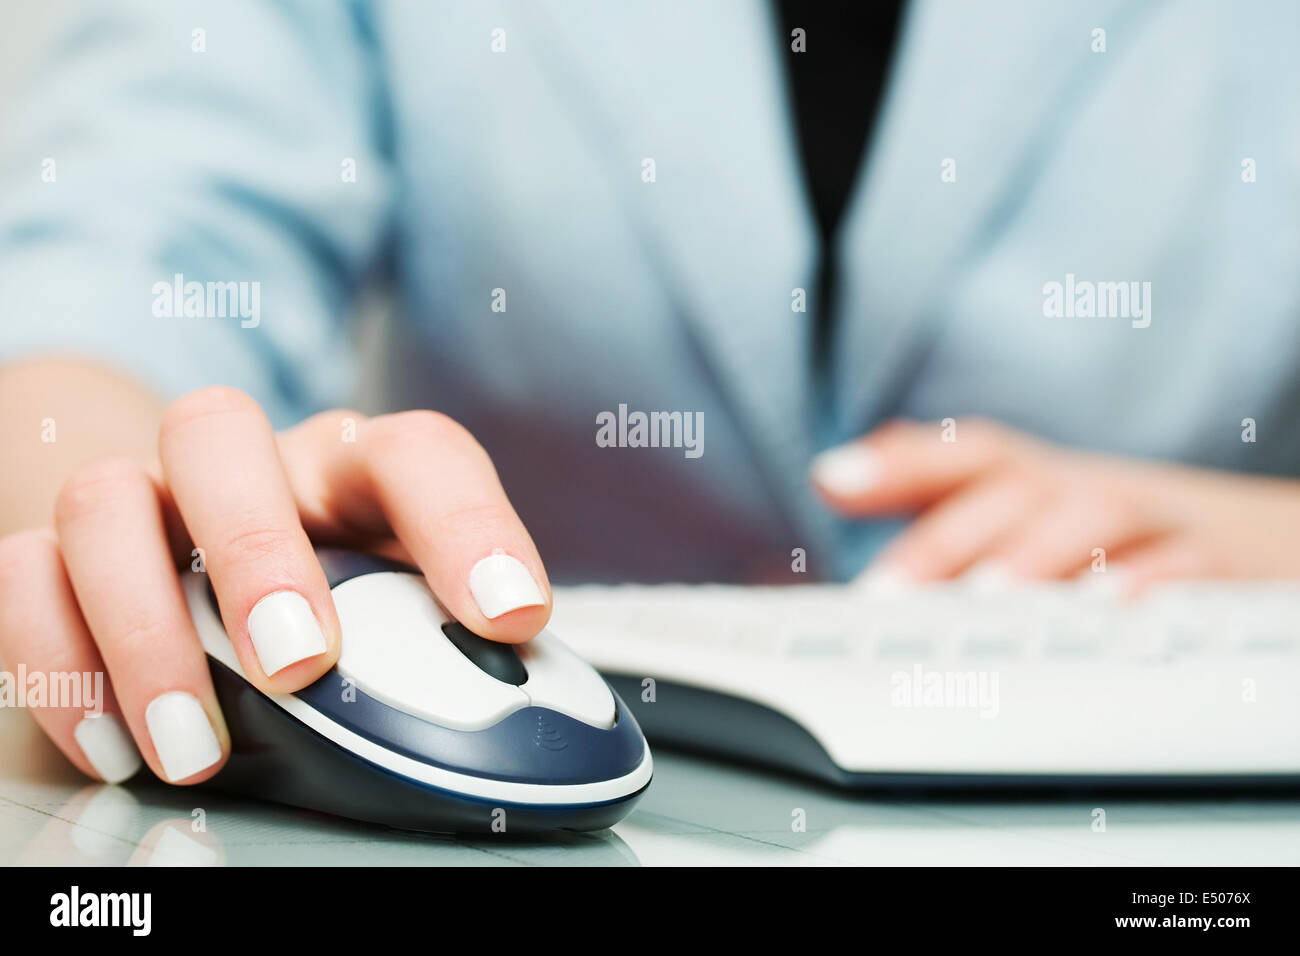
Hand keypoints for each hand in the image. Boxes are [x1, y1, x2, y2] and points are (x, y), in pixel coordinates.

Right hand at [0, 387, 549, 785]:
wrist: (210, 542)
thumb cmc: (335, 580)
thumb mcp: (403, 597)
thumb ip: (443, 636)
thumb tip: (521, 714)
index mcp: (354, 464)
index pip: (417, 453)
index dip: (470, 527)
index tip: (511, 617)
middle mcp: (246, 462)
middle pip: (224, 436)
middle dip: (259, 553)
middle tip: (300, 665)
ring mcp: (145, 497)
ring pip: (106, 503)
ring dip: (145, 628)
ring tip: (196, 748)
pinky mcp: (61, 550)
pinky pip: (24, 575)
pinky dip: (59, 662)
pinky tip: (115, 746)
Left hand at [811, 417, 1299, 590]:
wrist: (1270, 546)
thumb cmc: (1124, 542)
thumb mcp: (1036, 521)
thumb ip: (937, 512)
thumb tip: (832, 486)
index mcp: (1044, 483)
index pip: (969, 455)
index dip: (900, 461)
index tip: (831, 478)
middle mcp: (1093, 490)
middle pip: (1016, 489)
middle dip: (946, 538)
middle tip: (887, 595)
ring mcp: (1160, 522)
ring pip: (1096, 517)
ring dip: (1036, 555)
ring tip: (985, 597)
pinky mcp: (1225, 564)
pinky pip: (1192, 566)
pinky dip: (1153, 582)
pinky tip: (1112, 607)